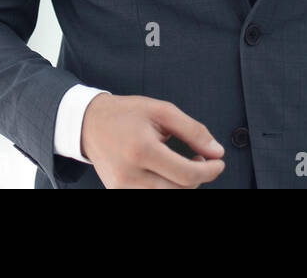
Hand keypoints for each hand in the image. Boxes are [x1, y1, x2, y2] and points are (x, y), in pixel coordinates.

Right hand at [80, 94, 226, 187]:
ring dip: (182, 184)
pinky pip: (152, 196)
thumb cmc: (126, 114)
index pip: (186, 175)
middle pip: (179, 190)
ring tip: (182, 165)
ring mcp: (122, 188)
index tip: (218, 162)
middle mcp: (130, 175)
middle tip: (199, 159)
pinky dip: (166, 187)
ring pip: (167, 196)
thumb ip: (192, 130)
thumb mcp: (161, 111)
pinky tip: (166, 173)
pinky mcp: (118, 193)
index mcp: (142, 150)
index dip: (209, 171)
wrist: (88, 124)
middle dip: (198, 177)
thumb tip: (216, 152)